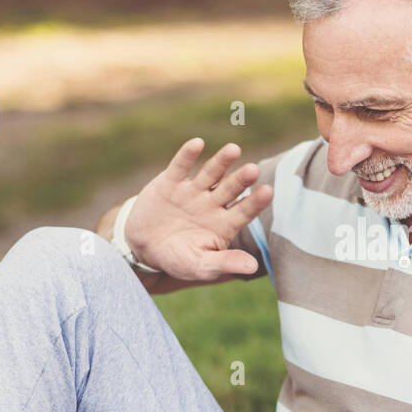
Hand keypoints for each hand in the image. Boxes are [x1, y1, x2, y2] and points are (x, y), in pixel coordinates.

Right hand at [123, 139, 271, 281]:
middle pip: (230, 189)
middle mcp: (213, 204)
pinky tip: (197, 143)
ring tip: (234, 150)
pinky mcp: (171, 182)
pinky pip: (180, 166)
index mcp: (224, 223)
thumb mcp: (200, 266)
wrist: (143, 247)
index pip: (244, 211)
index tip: (268, 191)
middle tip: (253, 170)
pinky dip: (187, 155)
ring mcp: (193, 191)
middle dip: (241, 180)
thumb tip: (253, 268)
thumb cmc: (178, 259)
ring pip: (210, 174)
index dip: (255, 202)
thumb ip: (225, 263)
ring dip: (221, 162)